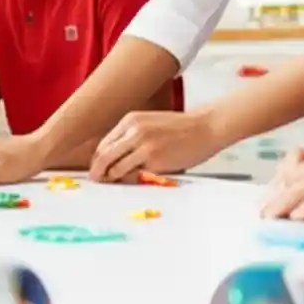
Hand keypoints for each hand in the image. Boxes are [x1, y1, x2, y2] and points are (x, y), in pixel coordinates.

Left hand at [88, 111, 220, 182]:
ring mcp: (144, 146)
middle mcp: (134, 131)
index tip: (97, 169)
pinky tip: (136, 180)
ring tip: (115, 183)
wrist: (206, 127)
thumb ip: (132, 137)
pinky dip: (131, 179)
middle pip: (104, 156)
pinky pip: (134, 175)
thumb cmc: (181, 128)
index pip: (104, 143)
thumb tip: (116, 157)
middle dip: (98, 171)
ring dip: (112, 178)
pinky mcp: (155, 161)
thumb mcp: (150, 124)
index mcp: (130, 120)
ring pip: (115, 167)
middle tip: (97, 181)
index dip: (98, 159)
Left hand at [260, 158, 303, 220]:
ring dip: (282, 206)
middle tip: (262, 215)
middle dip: (275, 201)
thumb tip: (297, 211)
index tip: (264, 206)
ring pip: (300, 194)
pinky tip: (295, 217)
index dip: (277, 192)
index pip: (292, 179)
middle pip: (292, 187)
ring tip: (270, 218)